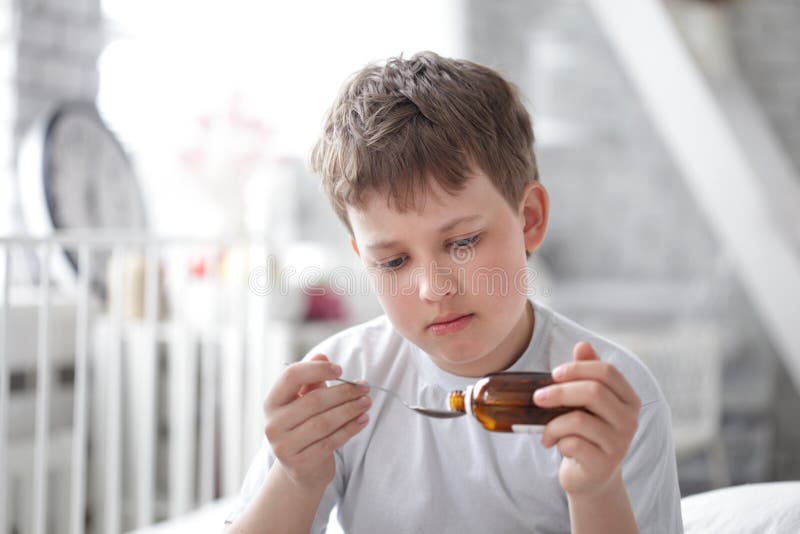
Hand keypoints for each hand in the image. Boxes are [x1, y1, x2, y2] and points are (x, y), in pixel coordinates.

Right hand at [263, 354, 370, 490]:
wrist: (301, 469)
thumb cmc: (305, 427)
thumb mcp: (304, 401)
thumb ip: (311, 379)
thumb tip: (322, 355)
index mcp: (271, 403)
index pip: (291, 377)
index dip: (316, 369)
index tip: (340, 369)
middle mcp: (272, 424)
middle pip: (313, 401)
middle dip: (343, 392)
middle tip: (365, 387)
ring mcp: (284, 446)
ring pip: (324, 422)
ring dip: (350, 410)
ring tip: (367, 402)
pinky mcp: (301, 463)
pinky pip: (331, 441)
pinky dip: (350, 429)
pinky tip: (363, 419)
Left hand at [534, 341, 640, 495]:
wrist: (590, 475)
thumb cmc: (587, 432)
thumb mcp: (587, 402)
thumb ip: (587, 373)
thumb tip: (583, 344)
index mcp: (628, 399)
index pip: (607, 372)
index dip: (577, 368)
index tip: (554, 374)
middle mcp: (630, 420)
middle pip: (593, 392)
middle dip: (559, 391)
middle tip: (537, 398)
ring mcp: (620, 444)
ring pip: (578, 420)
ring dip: (552, 423)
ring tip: (545, 429)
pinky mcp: (604, 464)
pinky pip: (572, 443)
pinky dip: (556, 441)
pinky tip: (554, 444)